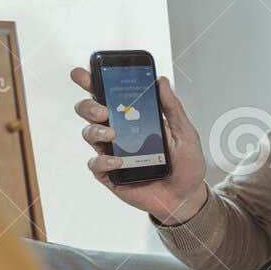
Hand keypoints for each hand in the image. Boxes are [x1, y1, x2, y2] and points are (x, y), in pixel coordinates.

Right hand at [72, 66, 206, 224]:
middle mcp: (117, 132)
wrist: (187, 196)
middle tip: (103, 109)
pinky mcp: (110, 174)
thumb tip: (161, 80)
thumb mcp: (184, 132)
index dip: (91, 81)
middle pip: (89, 112)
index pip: (108, 95)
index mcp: (132, 117)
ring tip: (112, 133)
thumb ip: (172, 108)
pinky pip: (95, 165)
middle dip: (89, 106)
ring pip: (89, 134)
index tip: (82, 73)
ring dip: (95, 130)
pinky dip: (103, 161)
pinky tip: (118, 161)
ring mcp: (111, 153)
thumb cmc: (186, 163)